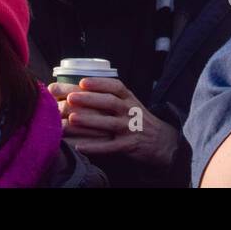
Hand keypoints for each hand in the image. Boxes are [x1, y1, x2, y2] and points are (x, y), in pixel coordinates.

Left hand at [47, 77, 179, 169]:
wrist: (160, 140)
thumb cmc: (136, 117)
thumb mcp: (129, 102)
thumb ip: (110, 95)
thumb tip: (77, 87)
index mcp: (129, 98)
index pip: (115, 87)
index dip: (99, 83)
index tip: (82, 82)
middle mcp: (130, 111)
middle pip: (110, 102)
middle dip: (89, 100)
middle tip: (70, 98)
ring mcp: (130, 128)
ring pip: (109, 123)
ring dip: (90, 121)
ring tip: (72, 119)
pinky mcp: (128, 145)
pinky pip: (109, 147)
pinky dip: (94, 147)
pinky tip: (79, 147)